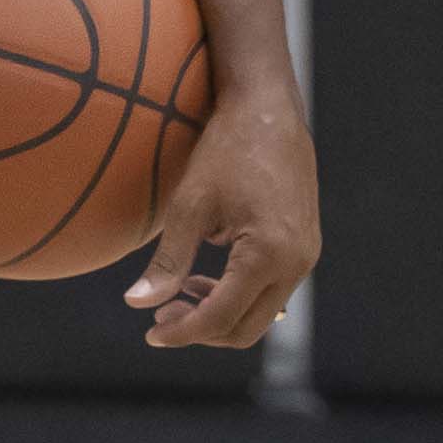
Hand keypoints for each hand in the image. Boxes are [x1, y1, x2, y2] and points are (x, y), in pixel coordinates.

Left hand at [126, 85, 319, 349]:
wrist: (268, 110)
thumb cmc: (227, 149)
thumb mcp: (189, 205)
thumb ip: (167, 260)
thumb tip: (136, 302)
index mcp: (268, 253)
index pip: (221, 316)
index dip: (182, 332)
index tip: (150, 333)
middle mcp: (296, 262)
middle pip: (246, 329)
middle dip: (201, 330)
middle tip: (160, 315)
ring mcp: (305, 255)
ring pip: (260, 314)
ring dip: (219, 313)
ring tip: (179, 293)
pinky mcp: (305, 246)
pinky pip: (271, 290)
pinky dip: (237, 295)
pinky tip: (205, 277)